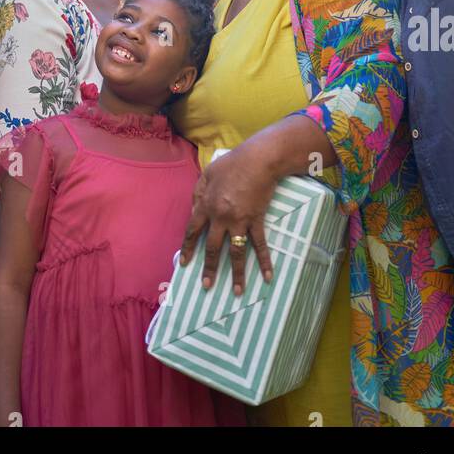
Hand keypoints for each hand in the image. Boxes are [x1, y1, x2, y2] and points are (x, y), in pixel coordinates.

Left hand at [179, 140, 276, 295]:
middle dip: (209, 268)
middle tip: (206, 286)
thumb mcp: (207, 173)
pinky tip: (268, 277)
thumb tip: (194, 209)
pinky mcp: (256, 220)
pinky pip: (260, 245)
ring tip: (237, 292)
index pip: (193, 231)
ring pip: (236, 253)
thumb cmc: (232, 163)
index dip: (188, 248)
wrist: (258, 160)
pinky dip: (265, 261)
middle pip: (212, 247)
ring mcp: (239, 221)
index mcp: (206, 205)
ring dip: (237, 274)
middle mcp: (220, 217)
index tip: (185, 264)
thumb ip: (198, 192)